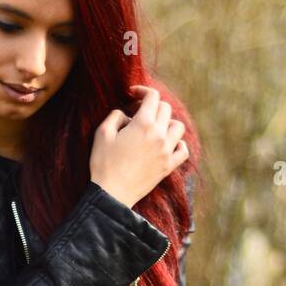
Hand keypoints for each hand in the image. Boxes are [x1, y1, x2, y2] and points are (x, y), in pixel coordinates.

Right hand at [89, 84, 188, 208]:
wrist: (112, 194)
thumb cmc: (104, 163)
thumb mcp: (102, 133)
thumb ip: (115, 116)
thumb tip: (126, 115)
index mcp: (143, 123)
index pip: (153, 96)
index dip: (143, 91)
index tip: (134, 95)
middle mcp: (159, 135)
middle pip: (166, 109)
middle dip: (153, 107)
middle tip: (140, 114)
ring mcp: (166, 151)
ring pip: (178, 127)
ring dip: (167, 123)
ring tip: (155, 128)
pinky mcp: (168, 167)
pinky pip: (183, 150)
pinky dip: (179, 144)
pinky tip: (168, 144)